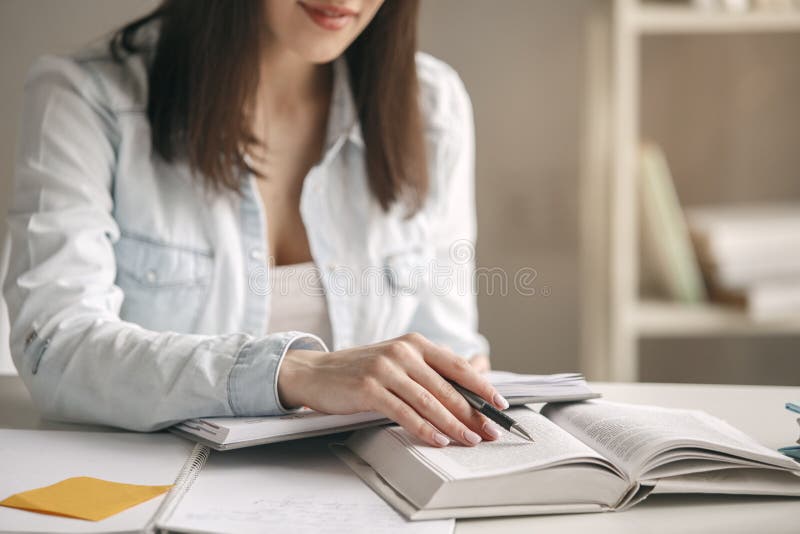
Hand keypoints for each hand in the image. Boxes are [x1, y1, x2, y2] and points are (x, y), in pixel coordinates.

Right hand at [277, 333, 507, 446]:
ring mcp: (386, 369)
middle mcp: (403, 352)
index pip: (457, 366)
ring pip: (429, 401)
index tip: (500, 404)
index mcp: (415, 343)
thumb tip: (472, 380)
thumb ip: (430, 370)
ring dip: (453, 424)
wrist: (316, 372)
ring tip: (470, 440)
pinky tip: (438, 440)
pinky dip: (423, 428)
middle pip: (447, 387)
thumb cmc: (361, 371)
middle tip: (490, 431)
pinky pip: (404, 412)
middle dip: (473, 412)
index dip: (481, 386)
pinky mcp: (370, 388)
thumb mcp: (398, 362)